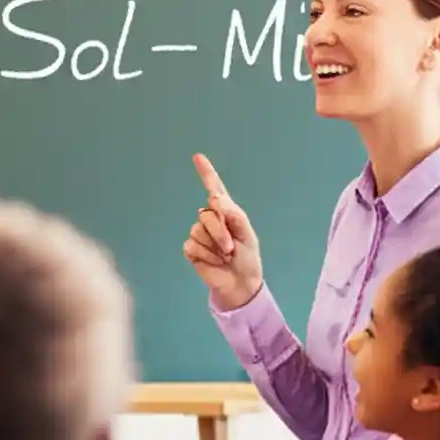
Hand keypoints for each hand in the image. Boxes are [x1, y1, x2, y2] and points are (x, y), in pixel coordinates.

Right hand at [183, 153, 263, 310]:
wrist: (240, 283)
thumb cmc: (247, 257)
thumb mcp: (247, 234)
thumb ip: (233, 215)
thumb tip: (214, 199)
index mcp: (226, 212)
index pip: (214, 189)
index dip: (206, 172)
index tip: (197, 157)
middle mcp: (210, 220)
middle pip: (207, 214)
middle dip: (221, 232)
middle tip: (231, 248)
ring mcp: (199, 233)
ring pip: (198, 230)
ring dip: (215, 246)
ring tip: (224, 256)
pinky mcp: (191, 249)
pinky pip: (192, 246)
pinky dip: (206, 256)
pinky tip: (213, 262)